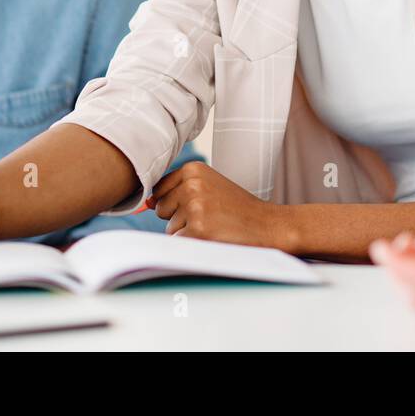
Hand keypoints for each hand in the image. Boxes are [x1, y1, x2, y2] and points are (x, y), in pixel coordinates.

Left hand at [150, 161, 293, 249]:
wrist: (268, 225)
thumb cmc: (238, 208)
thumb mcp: (209, 186)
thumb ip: (178, 190)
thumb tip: (146, 203)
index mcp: (193, 169)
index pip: (159, 190)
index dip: (177, 203)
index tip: (201, 203)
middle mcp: (191, 185)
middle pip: (161, 209)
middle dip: (179, 217)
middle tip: (210, 216)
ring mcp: (194, 208)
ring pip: (170, 228)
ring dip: (187, 232)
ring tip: (214, 226)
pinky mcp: (197, 231)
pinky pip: (178, 244)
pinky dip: (192, 245)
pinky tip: (214, 237)